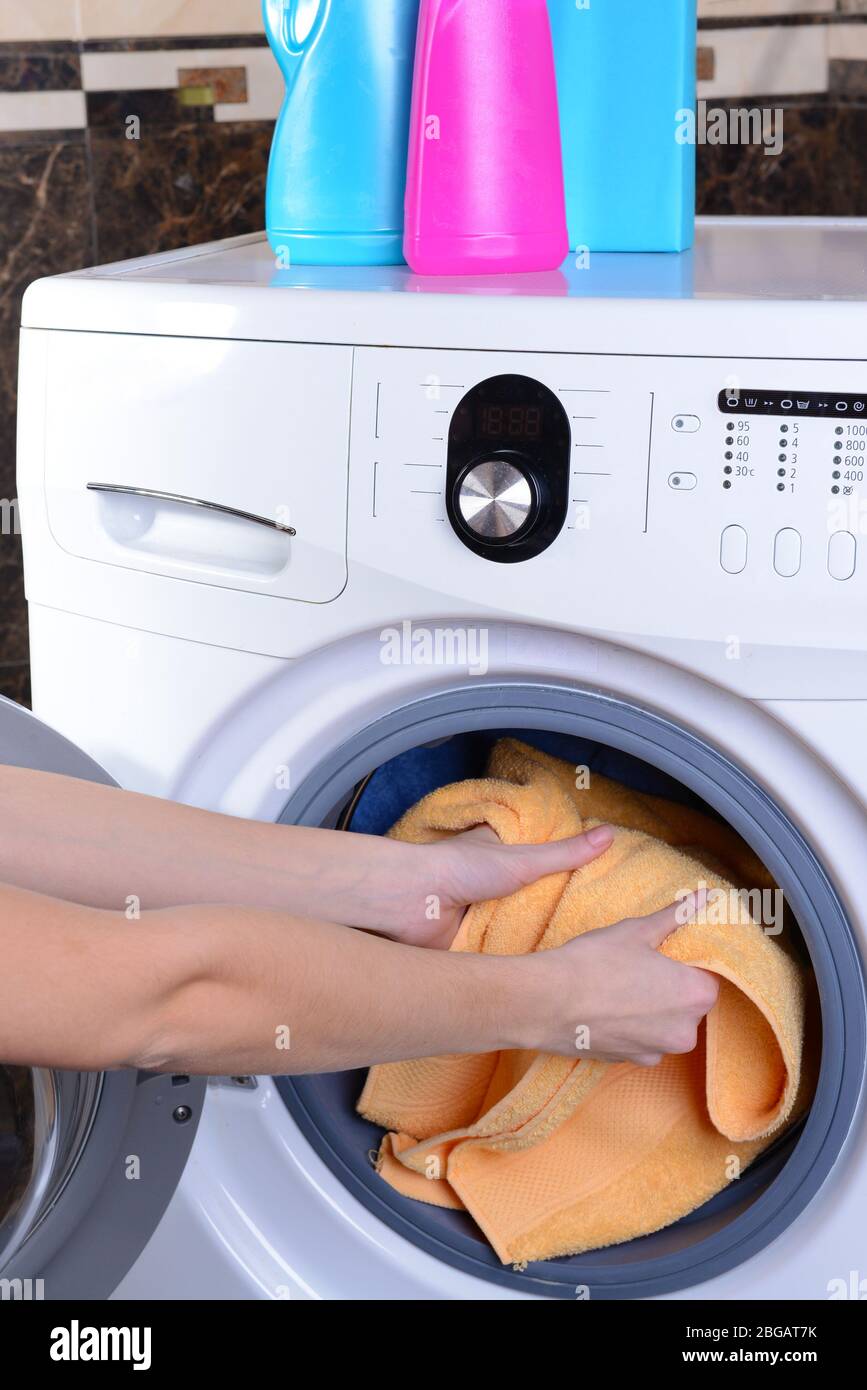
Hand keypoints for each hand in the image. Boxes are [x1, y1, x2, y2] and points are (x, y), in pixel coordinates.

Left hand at [395, 822, 615, 949]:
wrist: (412, 903)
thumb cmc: (460, 869)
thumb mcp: (521, 860)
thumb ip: (564, 854)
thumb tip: (610, 834)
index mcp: (501, 859)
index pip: (543, 870)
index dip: (568, 882)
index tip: (604, 898)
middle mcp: (493, 890)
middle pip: (534, 906)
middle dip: (558, 921)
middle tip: (602, 940)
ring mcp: (482, 920)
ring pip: (520, 936)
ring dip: (540, 947)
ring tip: (587, 963)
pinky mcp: (473, 950)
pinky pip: (502, 960)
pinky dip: (519, 966)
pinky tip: (551, 979)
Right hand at [513, 893, 718, 1064]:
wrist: (547, 1002)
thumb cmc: (595, 962)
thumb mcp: (637, 931)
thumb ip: (676, 916)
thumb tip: (706, 896)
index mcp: (695, 995)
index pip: (707, 976)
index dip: (685, 963)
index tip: (662, 954)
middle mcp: (685, 1031)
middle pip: (688, 1003)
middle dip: (670, 986)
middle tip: (638, 966)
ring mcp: (658, 1051)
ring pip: (664, 1024)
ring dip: (651, 1009)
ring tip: (619, 986)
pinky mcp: (631, 1062)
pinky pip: (643, 1041)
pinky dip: (631, 1027)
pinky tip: (608, 1008)